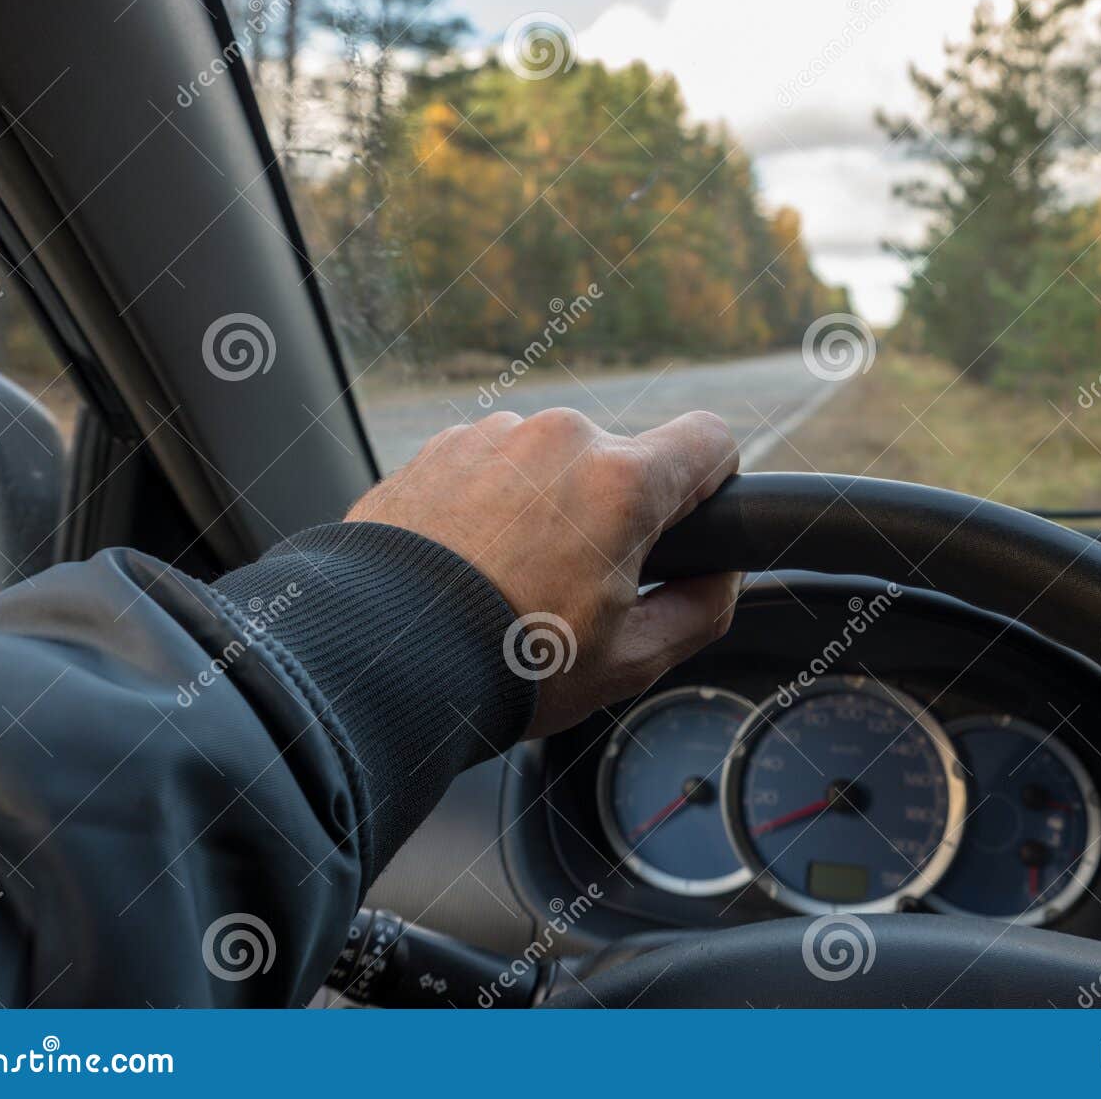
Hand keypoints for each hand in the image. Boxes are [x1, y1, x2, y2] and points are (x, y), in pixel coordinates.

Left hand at [345, 408, 741, 737]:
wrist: (378, 658)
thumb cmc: (507, 665)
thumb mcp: (629, 662)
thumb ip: (701, 610)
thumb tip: (722, 577)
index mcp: (620, 482)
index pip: (709, 440)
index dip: (711, 485)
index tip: (686, 526)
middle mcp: (558, 438)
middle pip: (620, 461)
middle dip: (612, 514)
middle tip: (577, 588)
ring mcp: (491, 436)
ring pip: (551, 463)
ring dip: (547, 507)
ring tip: (508, 582)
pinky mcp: (437, 448)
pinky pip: (491, 466)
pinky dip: (492, 505)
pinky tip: (467, 565)